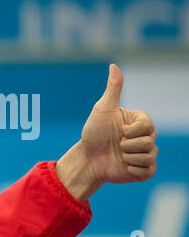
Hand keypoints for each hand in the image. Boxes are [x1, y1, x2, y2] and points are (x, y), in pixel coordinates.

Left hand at [76, 63, 158, 186]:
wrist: (86, 159)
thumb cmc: (93, 133)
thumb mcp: (102, 110)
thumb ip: (113, 89)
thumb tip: (113, 65)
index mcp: (140, 122)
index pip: (148, 126)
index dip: (132, 131)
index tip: (119, 132)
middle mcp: (146, 137)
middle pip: (149, 141)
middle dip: (127, 145)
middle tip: (116, 146)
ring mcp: (146, 154)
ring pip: (149, 155)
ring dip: (128, 157)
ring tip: (118, 156)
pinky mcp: (144, 170)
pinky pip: (148, 170)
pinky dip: (133, 170)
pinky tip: (123, 167)